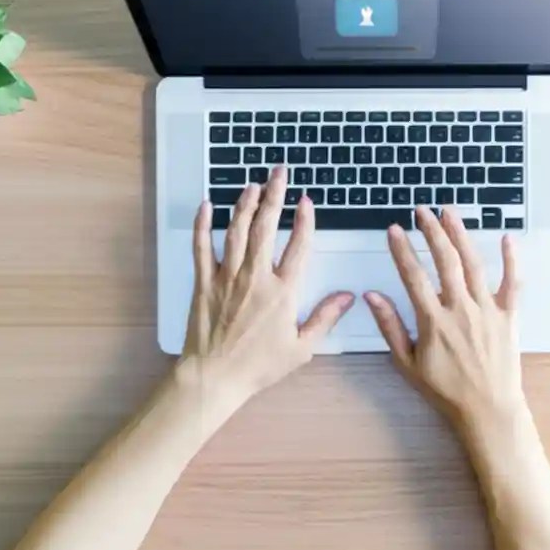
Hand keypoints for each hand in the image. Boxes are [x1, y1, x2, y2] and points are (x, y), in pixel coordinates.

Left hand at [182, 166, 353, 397]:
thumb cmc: (258, 366)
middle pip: (266, 227)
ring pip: (236, 230)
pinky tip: (207, 206)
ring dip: (245, 204)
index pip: (298, 246)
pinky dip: (203, 224)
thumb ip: (325, 317)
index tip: (306, 201)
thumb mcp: (302, 347)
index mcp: (283, 292)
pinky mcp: (204, 282)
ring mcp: (227, 277)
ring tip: (253, 184)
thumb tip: (347, 297)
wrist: (215, 376)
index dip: (304, 220)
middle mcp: (255, 277)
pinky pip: (202, 246)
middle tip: (279, 173)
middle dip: (274, 196)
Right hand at [364, 205, 523, 428]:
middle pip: (445, 261)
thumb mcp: (408, 363)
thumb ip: (390, 327)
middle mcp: (461, 310)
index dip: (402, 250)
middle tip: (421, 211)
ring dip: (461, 236)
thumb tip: (372, 297)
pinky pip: (513, 283)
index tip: (393, 229)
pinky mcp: (509, 317)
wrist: (488, 410)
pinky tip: (507, 238)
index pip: (413, 276)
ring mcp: (488, 311)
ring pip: (473, 264)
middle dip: (431, 232)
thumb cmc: (446, 391)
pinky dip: (512, 260)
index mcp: (434, 321)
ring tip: (449, 214)